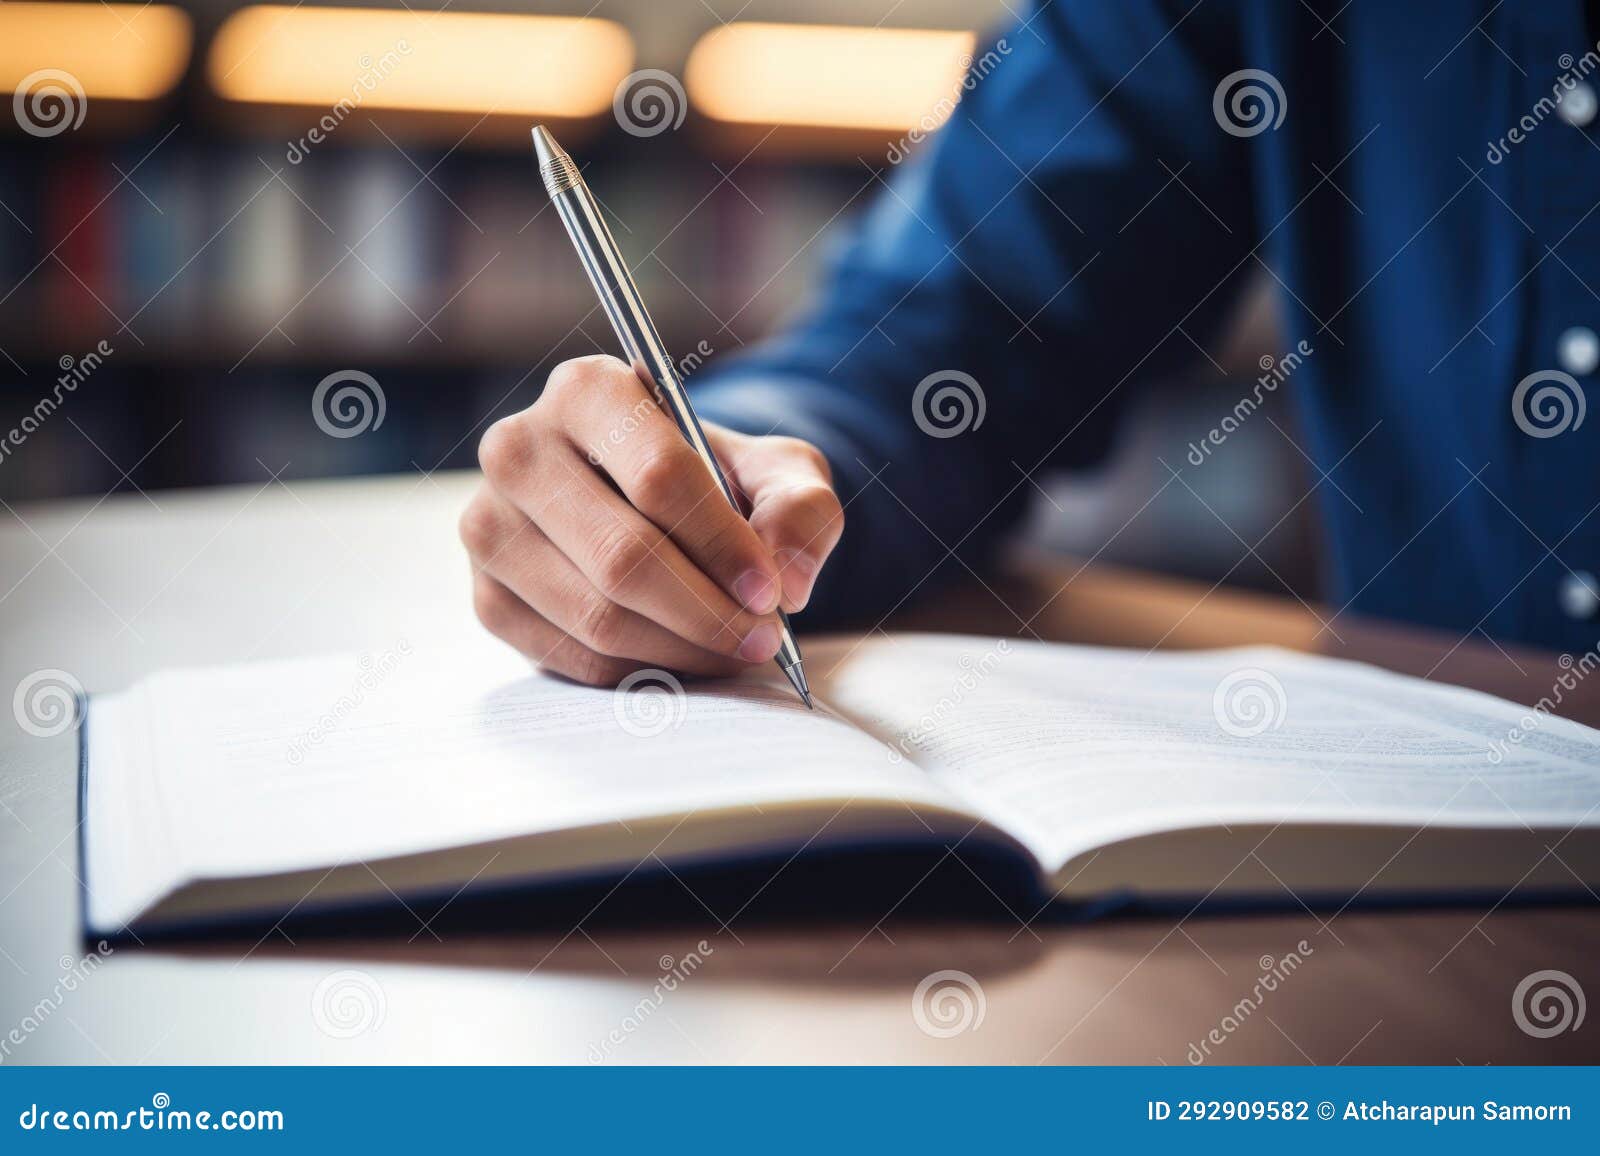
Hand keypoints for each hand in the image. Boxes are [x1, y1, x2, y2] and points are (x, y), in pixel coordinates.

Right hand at [460, 355, 844, 685]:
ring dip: (681, 648)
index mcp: (589, 391)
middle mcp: (519, 449)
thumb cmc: (714, 480)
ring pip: (596, 615)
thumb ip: (800, 509)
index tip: (771, 592)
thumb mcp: (776, 471)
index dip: (723, 545)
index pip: (660, 477)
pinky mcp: (486, 595)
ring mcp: (489, 526)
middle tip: (762, 638)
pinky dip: (641, 670)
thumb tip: (788, 579)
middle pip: (622, 556)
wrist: (652, 507)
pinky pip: (572, 656)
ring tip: (735, 649)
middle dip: (707, 611)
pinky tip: (685, 657)